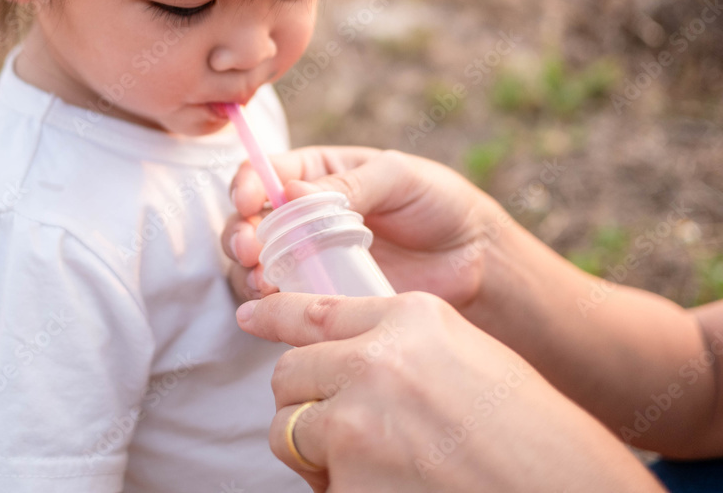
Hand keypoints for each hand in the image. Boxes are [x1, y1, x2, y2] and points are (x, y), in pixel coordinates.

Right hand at [222, 147, 508, 308]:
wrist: (476, 261)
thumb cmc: (440, 204)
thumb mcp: (397, 177)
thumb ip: (346, 186)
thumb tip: (289, 191)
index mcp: (318, 173)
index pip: (264, 172)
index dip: (248, 185)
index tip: (249, 201)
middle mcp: (303, 215)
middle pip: (249, 220)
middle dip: (240, 231)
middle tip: (250, 246)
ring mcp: (308, 258)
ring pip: (256, 262)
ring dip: (247, 269)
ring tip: (262, 276)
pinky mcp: (320, 296)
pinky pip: (281, 298)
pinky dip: (270, 299)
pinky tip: (276, 299)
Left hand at [236, 292, 666, 492]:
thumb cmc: (534, 436)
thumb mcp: (468, 360)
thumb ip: (403, 347)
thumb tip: (345, 355)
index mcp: (413, 320)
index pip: (318, 310)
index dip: (277, 316)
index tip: (251, 316)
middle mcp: (378, 361)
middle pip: (289, 375)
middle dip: (303, 404)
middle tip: (342, 431)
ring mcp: (359, 424)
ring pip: (287, 431)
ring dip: (315, 454)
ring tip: (374, 470)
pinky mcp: (350, 484)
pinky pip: (318, 487)